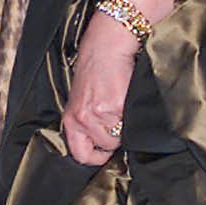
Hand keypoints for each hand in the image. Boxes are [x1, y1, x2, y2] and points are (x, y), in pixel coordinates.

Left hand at [62, 12, 137, 166]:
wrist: (106, 46)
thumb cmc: (95, 71)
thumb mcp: (82, 99)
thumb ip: (88, 123)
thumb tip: (105, 146)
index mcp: (71, 118)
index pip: (81, 154)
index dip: (96, 158)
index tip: (106, 154)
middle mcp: (83, 118)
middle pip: (106, 146)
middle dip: (116, 137)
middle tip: (119, 119)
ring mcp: (100, 113)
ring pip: (120, 137)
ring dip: (126, 127)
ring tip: (124, 107)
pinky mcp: (118, 106)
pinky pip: (131, 123)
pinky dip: (133, 114)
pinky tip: (128, 99)